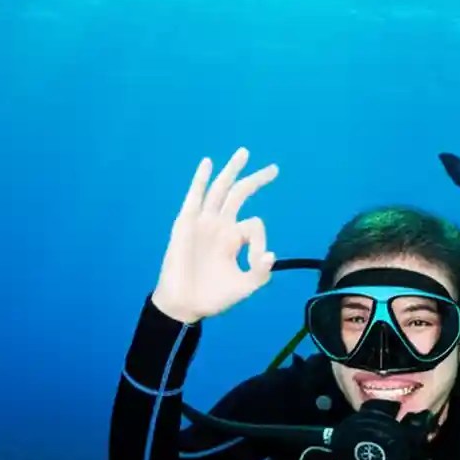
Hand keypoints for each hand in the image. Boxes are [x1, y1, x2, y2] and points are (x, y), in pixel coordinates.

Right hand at [150, 147, 278, 323]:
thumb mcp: (245, 286)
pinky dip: (200, 180)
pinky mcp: (186, 224)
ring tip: (244, 153)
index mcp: (235, 238)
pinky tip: (207, 163)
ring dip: (231, 171)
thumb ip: (261, 273)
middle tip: (275, 169)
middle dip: (256, 180)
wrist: (184, 305)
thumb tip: (271, 255)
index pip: (255, 224)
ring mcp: (204, 222)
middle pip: (240, 194)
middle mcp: (221, 225)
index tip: (258, 260)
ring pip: (220, 190)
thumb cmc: (214, 296)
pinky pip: (195, 197)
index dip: (260, 240)